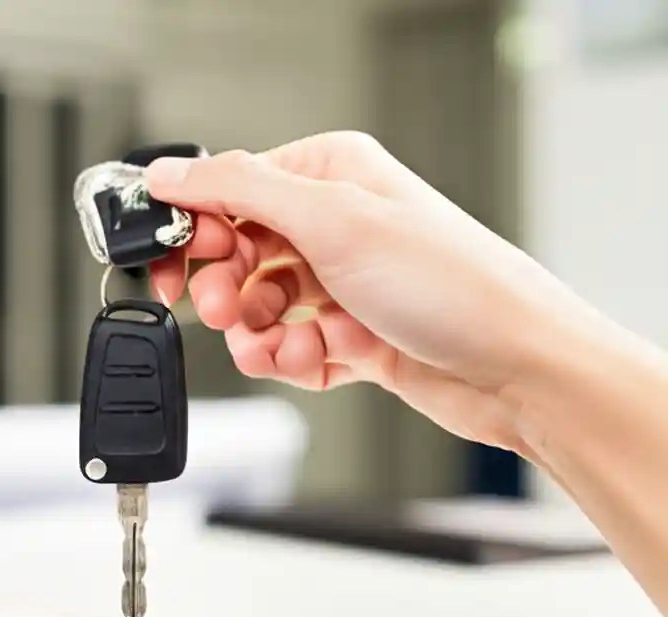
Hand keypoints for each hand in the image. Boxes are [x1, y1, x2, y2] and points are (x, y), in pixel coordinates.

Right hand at [145, 131, 590, 452]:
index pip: (231, 189)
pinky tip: (314, 359)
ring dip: (258, 334)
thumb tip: (169, 172)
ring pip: (258, 309)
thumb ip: (238, 189)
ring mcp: (343, 283)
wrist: (520, 370)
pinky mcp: (351, 336)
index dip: (196, 229)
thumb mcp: (333, 219)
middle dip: (226, 289)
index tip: (176, 263)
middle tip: (223, 310)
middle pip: (237, 253)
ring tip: (276, 346)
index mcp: (330, 173)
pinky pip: (288, 348)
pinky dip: (291, 360)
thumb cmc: (453, 285)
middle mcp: (336, 224)